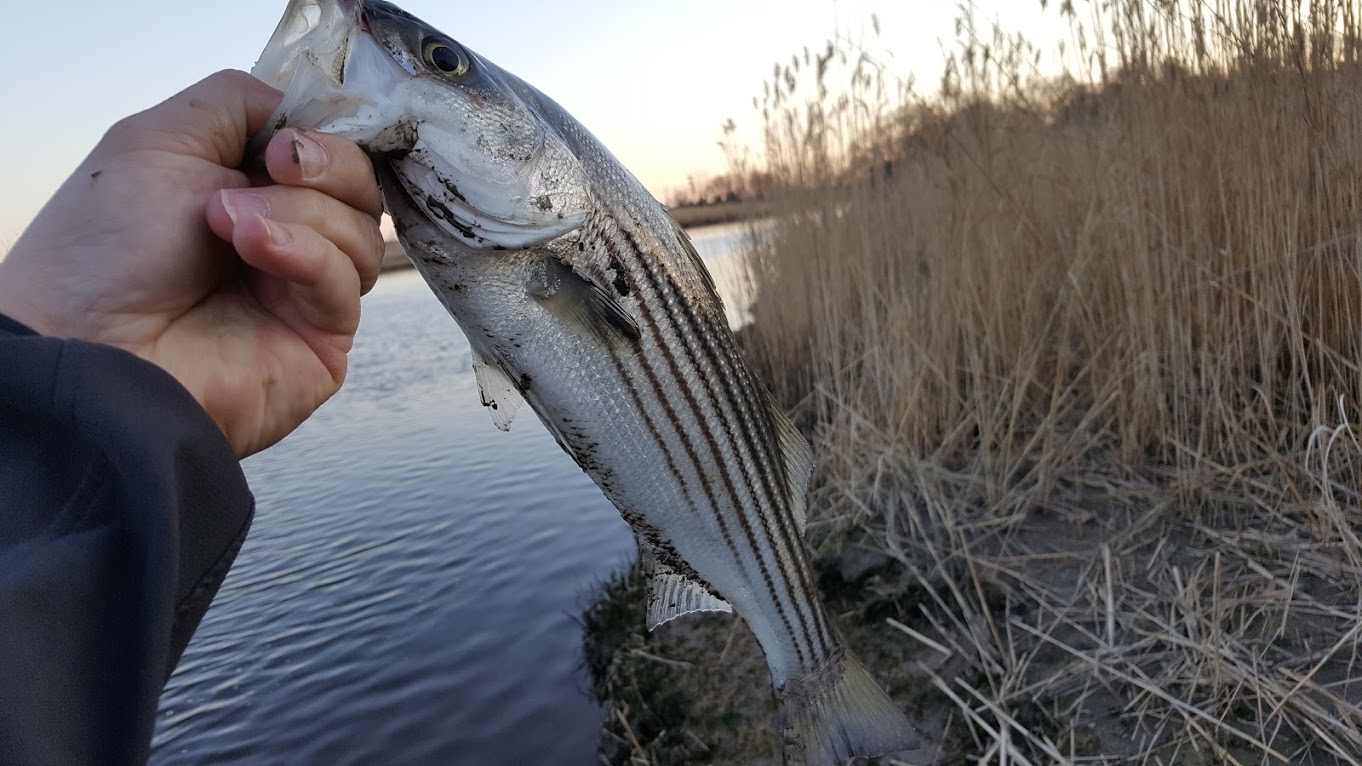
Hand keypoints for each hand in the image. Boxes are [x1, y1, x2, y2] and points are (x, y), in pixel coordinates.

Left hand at [0, 70, 384, 457]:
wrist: (90, 345)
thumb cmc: (104, 252)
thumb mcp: (158, 139)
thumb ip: (235, 102)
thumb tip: (300, 109)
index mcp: (250, 191)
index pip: (330, 151)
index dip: (322, 137)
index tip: (281, 142)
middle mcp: (285, 239)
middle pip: (361, 187)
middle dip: (327, 166)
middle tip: (272, 168)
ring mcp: (304, 291)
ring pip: (362, 231)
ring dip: (300, 212)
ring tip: (227, 225)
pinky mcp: (322, 339)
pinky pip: (345, 282)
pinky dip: (305, 253)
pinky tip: (253, 248)